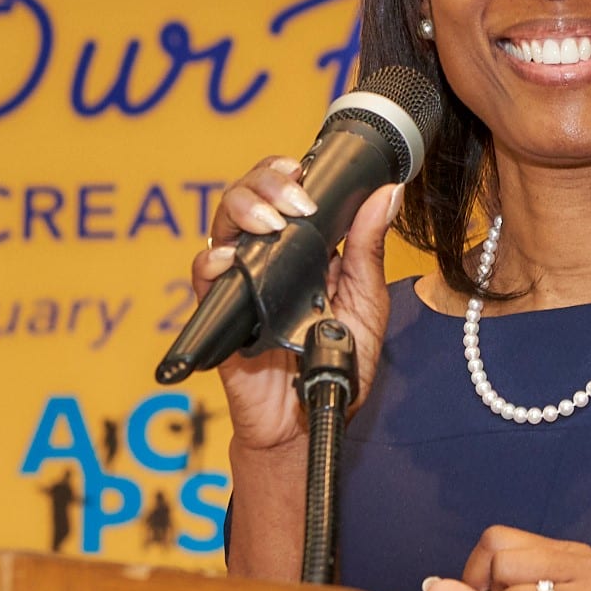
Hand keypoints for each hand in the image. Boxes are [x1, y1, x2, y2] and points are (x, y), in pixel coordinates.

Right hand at [192, 156, 401, 456]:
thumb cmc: (336, 364)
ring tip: (270, 221)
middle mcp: (266, 255)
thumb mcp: (365, 302)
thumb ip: (368, 249)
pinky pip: (202, 275)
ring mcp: (239, 279)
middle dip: (265, 181)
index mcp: (302, 246)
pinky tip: (233, 260)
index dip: (285, 170)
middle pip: (247, 193)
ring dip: (242, 208)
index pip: (282, 188)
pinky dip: (212, 261)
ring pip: (221, 222)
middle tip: (294, 199)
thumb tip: (387, 194)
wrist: (309, 420)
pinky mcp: (219, 310)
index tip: (303, 169)